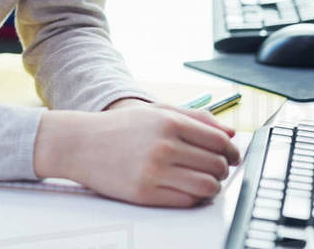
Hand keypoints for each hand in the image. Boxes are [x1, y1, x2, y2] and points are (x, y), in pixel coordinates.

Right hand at [34, 104, 239, 207]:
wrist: (80, 144)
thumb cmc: (120, 127)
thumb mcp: (157, 112)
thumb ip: (195, 117)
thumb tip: (230, 133)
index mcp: (169, 122)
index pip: (219, 141)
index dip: (232, 150)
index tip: (233, 156)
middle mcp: (164, 146)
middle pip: (216, 164)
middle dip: (223, 168)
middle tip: (218, 169)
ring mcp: (154, 171)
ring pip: (207, 186)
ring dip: (213, 186)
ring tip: (205, 181)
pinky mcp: (145, 194)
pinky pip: (187, 201)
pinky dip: (195, 198)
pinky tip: (188, 189)